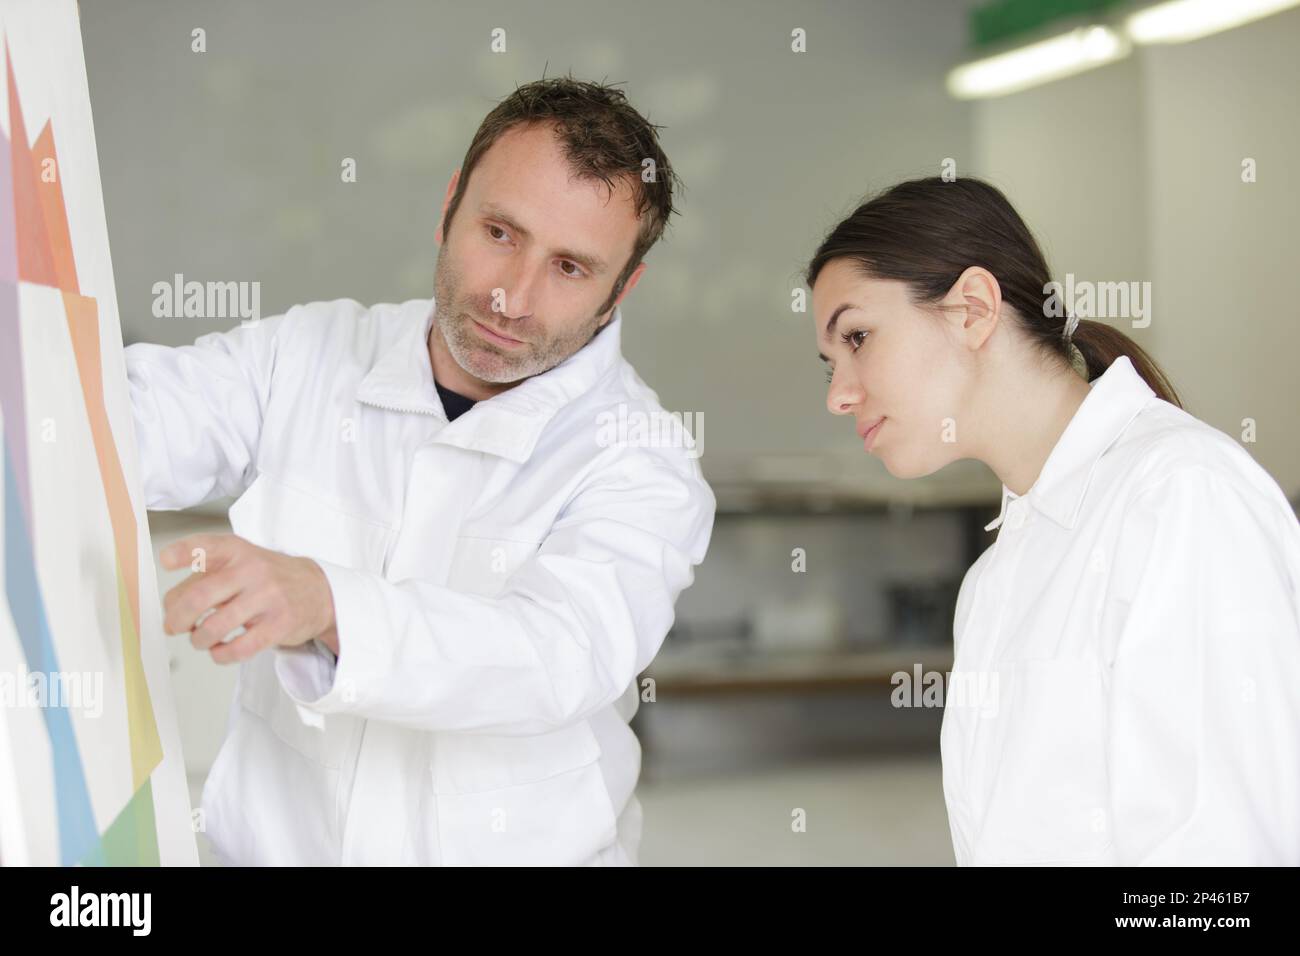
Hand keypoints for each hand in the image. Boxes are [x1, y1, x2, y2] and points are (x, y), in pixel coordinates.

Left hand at [159, 533, 337, 663]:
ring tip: (200, 639)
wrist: (319, 591)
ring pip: (215, 627)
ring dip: (198, 640)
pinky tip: (220, 649)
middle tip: (173, 627)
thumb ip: (203, 579)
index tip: (165, 562)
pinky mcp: (278, 625)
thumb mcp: (240, 564)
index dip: (182, 553)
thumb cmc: (269, 579)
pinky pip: (238, 648)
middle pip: (199, 597)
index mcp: (237, 550)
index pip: (206, 547)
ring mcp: (268, 597)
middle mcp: (252, 570)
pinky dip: (220, 655)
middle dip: (177, 619)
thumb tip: (170, 612)